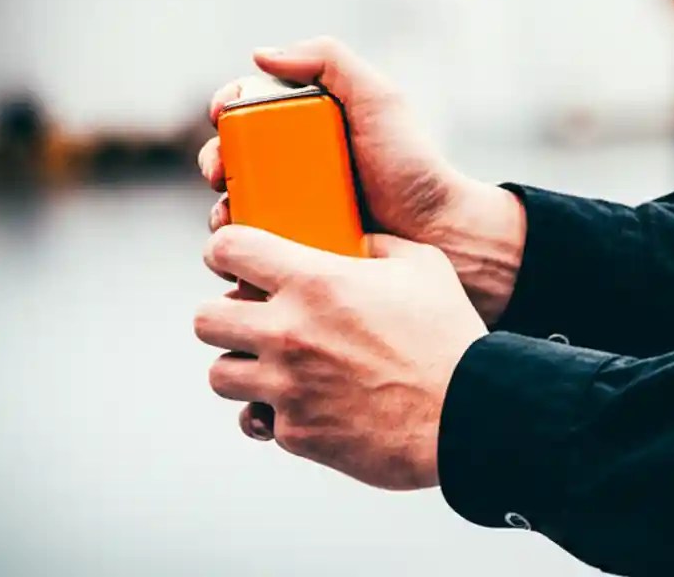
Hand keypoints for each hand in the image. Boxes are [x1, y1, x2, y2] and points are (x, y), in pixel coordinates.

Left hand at [194, 226, 485, 490]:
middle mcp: (289, 332)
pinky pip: (257, 420)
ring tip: (275, 367)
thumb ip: (379, 245)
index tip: (238, 262)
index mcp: (315, 282)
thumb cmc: (449, 336)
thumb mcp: (423, 267)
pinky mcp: (297, 434)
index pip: (228, 249)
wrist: (468, 414)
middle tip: (255, 320)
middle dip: (225, 317)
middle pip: (205, 319)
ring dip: (243, 368)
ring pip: (220, 374)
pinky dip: (274, 414)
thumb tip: (357, 241)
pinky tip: (301, 406)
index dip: (226, 251)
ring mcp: (288, 387)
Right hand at [198, 37, 524, 322]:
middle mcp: (297, 165)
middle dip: (215, 160)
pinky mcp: (298, 252)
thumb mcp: (378, 99)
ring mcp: (296, 211)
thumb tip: (260, 55)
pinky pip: (257, 248)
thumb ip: (330, 61)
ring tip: (230, 217)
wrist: (440, 234)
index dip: (228, 106)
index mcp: (310, 124)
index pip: (252, 107)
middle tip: (220, 172)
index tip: (222, 114)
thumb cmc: (413, 165)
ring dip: (221, 209)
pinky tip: (239, 251)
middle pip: (234, 157)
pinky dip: (239, 249)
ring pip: (237, 205)